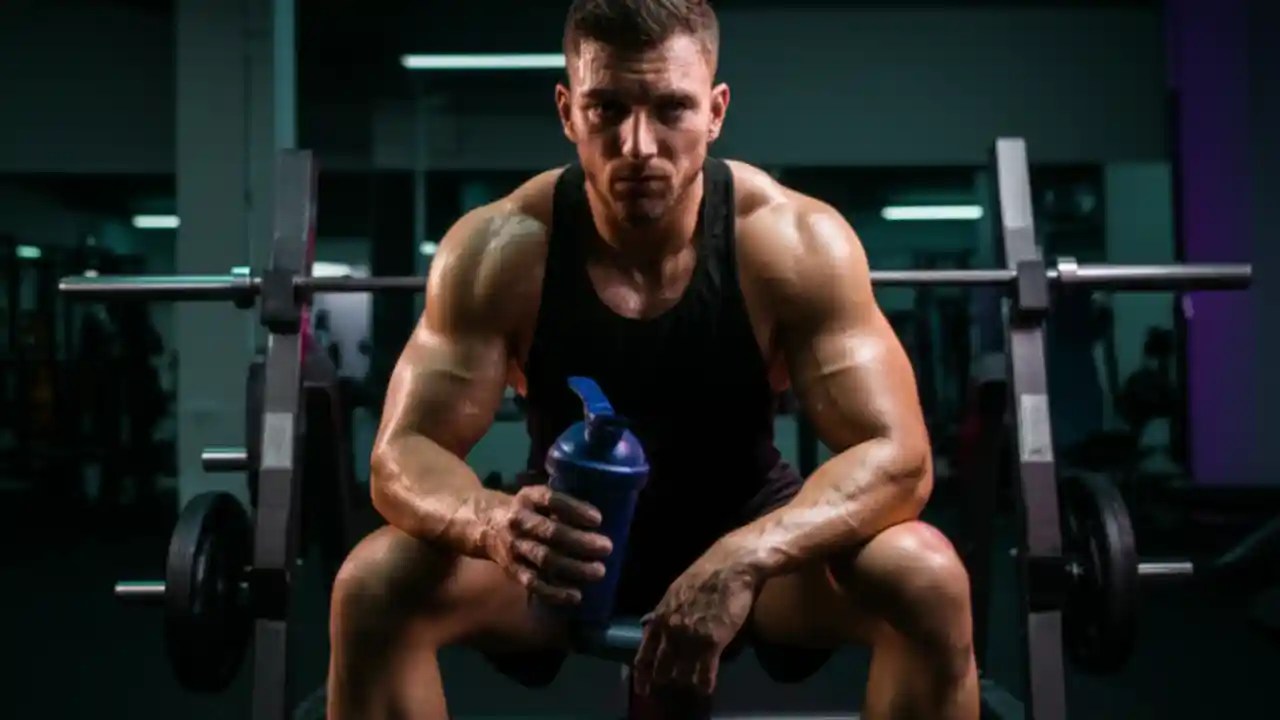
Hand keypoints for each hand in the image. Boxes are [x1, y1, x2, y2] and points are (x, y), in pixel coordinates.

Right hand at [483, 485, 613, 604]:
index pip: (551, 499)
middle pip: (550, 532)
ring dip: (573, 567)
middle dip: (580, 541)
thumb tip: (602, 517)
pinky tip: (576, 596)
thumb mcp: (538, 497)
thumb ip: (561, 504)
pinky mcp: (512, 569)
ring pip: (544, 559)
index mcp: (527, 497)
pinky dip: (555, 592)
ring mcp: (514, 546)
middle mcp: (518, 521)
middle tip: (607, 547)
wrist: (485, 526)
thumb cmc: (527, 510)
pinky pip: (534, 583)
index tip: (598, 519)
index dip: (575, 509)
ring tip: (599, 571)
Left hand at [632, 542, 759, 695]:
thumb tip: (656, 628)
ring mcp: (690, 638)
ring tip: (691, 690)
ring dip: (686, 685)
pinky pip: (705, 674)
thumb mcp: (675, 592)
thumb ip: (666, 614)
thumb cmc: (705, 574)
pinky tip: (707, 689)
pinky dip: (705, 685)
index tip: (644, 688)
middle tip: (670, 692)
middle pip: (662, 669)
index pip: (644, 655)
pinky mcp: (712, 643)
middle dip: (665, 683)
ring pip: (683, 675)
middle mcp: (671, 631)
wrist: (730, 566)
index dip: (643, 675)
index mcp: (659, 618)